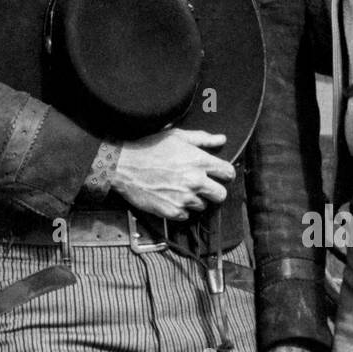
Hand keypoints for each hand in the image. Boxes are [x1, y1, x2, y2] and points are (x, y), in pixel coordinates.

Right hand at [108, 129, 233, 220]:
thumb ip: (202, 139)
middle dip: (214, 190)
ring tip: (180, 189)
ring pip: (203, 205)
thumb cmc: (149, 148)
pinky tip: (171, 197)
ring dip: (196, 199)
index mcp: (199, 161)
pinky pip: (187, 215)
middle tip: (203, 186)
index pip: (228, 173)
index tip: (219, 174)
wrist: (124, 166)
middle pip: (221, 195)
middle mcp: (195, 181)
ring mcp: (184, 198)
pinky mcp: (173, 211)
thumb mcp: (176, 136)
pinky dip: (181, 208)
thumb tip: (221, 140)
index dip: (225, 173)